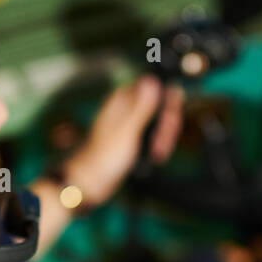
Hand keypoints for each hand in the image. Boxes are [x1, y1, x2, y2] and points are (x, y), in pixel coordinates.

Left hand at [60, 75, 183, 206]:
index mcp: (124, 99)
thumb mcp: (128, 130)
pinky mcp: (134, 137)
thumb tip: (152, 80)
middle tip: (161, 142)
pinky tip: (155, 155)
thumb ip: (142, 106)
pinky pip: (154, 135)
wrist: (91, 181)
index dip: (169, 104)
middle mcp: (129, 107)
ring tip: (158, 152)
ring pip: (160, 122)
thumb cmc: (104, 158)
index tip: (169, 121)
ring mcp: (132, 122)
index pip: (158, 87)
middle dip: (168, 125)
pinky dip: (158, 145)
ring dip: (164, 137)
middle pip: (163, 105)